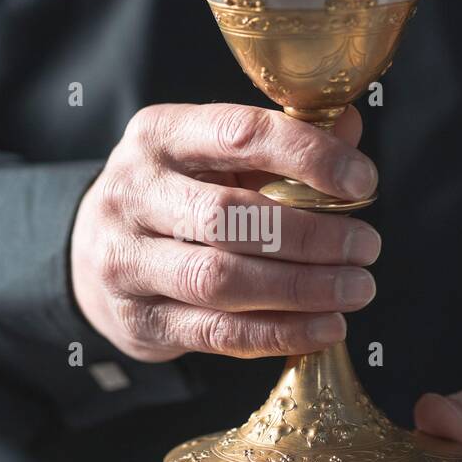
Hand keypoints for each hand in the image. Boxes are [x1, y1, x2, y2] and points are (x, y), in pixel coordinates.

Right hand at [70, 102, 381, 361]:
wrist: (94, 255)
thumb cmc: (176, 196)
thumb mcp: (215, 156)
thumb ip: (280, 142)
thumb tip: (350, 127)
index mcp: (159, 135)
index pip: (239, 134)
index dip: (308, 155)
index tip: (363, 182)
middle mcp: (132, 193)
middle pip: (230, 216)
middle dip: (311, 235)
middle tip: (367, 246)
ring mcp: (127, 260)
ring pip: (221, 279)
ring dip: (300, 288)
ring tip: (356, 289)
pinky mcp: (139, 320)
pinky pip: (217, 334)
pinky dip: (280, 333)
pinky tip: (326, 327)